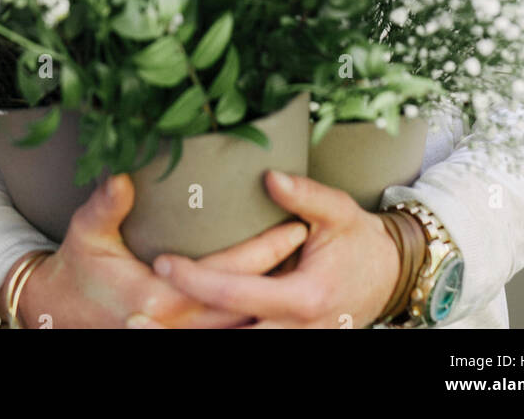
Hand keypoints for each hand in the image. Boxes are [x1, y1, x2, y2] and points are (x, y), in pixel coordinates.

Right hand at [0, 171, 309, 328]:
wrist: (58, 310)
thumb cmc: (76, 267)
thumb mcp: (85, 231)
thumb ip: (105, 205)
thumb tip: (122, 176)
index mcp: (158, 296)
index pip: (227, 272)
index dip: (263, 249)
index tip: (295, 223)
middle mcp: (176, 323)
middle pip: (244, 299)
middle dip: (279, 270)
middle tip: (310, 237)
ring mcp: (179, 334)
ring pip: (239, 321)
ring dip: (270, 295)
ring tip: (301, 261)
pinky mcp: (178, 335)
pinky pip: (225, 329)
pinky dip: (250, 312)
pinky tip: (271, 291)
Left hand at [143, 170, 401, 328]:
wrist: (390, 277)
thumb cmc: (359, 239)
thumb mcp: (337, 211)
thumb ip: (304, 195)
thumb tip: (269, 175)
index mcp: (304, 297)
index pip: (237, 292)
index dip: (197, 279)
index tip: (161, 262)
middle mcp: (296, 330)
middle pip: (227, 336)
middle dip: (180, 329)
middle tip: (133, 317)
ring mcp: (293, 343)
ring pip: (235, 349)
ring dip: (191, 339)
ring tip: (145, 328)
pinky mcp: (291, 345)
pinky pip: (248, 348)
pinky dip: (218, 339)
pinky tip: (183, 331)